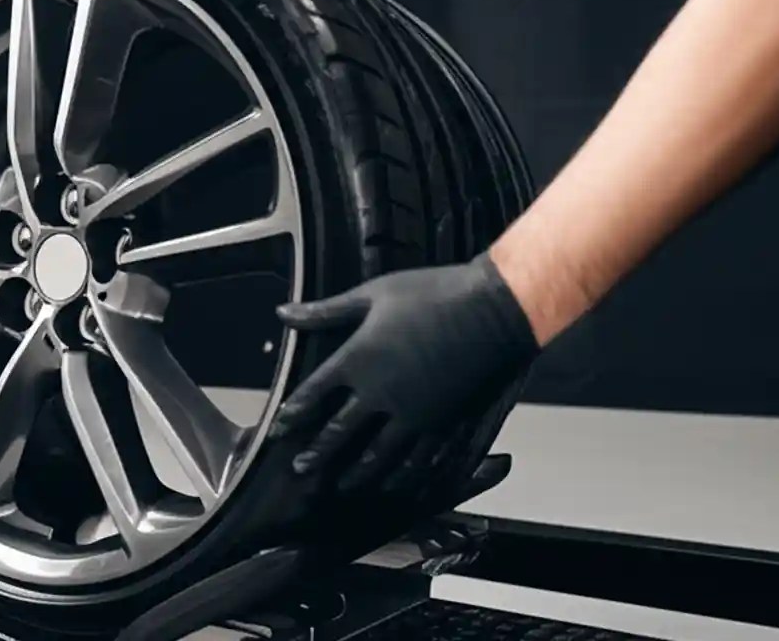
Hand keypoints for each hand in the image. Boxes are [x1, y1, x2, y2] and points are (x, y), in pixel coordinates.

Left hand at [270, 253, 538, 491]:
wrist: (497, 307)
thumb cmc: (435, 293)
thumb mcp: (373, 294)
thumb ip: (326, 311)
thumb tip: (284, 313)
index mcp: (358, 359)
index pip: (313, 396)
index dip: (294, 415)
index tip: (281, 429)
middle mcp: (381, 394)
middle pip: (339, 435)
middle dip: (318, 455)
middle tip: (302, 470)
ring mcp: (416, 415)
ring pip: (379, 457)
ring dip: (358, 474)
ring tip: (346, 486)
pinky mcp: (447, 424)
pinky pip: (420, 461)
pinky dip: (405, 477)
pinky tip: (399, 485)